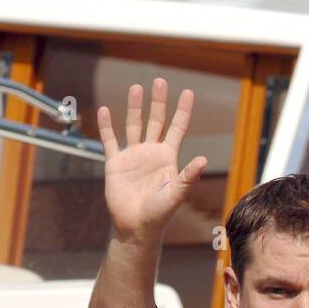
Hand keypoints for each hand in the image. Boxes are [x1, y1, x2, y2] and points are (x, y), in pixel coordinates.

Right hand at [97, 79, 207, 240]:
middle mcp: (151, 152)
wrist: (135, 226)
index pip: (177, 128)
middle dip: (158, 101)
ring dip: (134, 107)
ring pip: (134, 125)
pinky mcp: (115, 163)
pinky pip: (110, 140)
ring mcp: (133, 156)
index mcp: (168, 158)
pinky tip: (105, 110)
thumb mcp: (176, 194)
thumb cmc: (159, 213)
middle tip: (159, 81)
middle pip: (156, 121)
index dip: (183, 111)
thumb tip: (203, 159)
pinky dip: (107, 126)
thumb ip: (188, 176)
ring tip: (136, 87)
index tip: (188, 92)